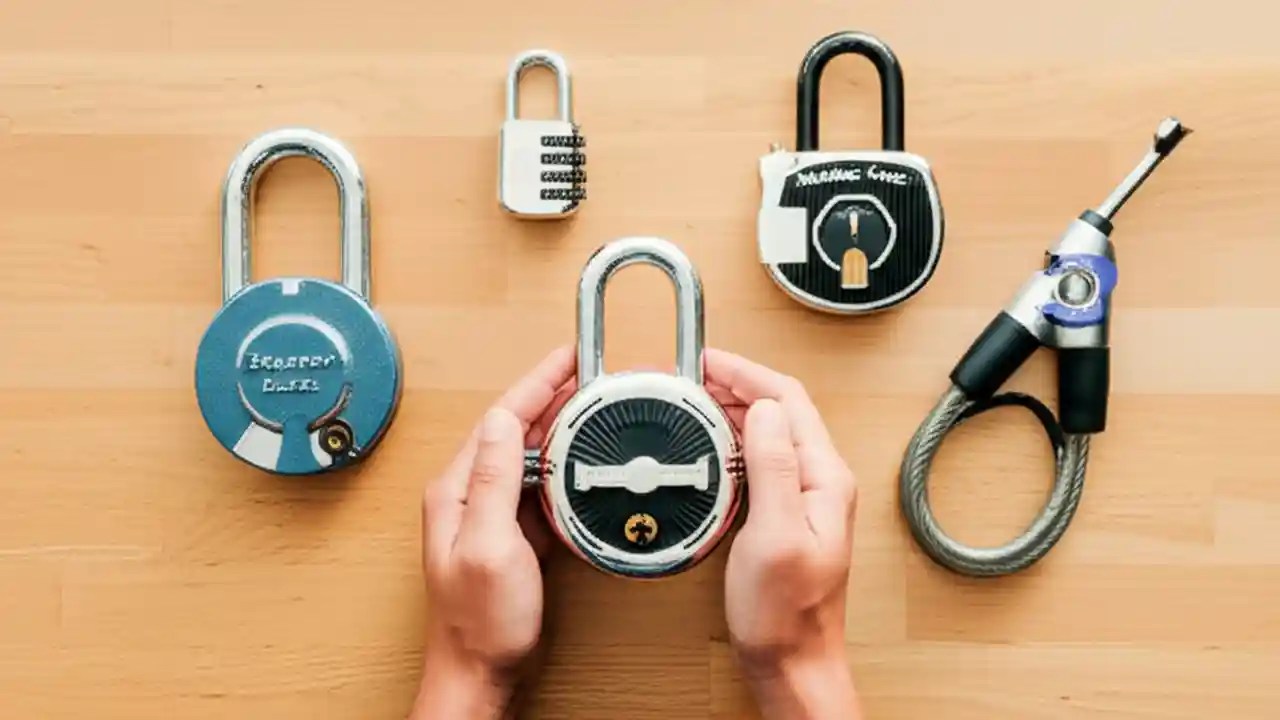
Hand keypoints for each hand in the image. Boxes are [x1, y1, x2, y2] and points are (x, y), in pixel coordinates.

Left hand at [410, 347, 575, 719]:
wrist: (478, 674)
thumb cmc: (479, 623)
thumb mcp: (488, 545)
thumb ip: (495, 481)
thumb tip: (505, 422)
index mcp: (456, 490)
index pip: (500, 419)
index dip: (536, 383)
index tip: (567, 359)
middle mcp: (467, 495)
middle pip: (514, 429)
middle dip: (551, 396)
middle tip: (590, 374)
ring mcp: (487, 515)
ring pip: (528, 455)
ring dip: (559, 427)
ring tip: (592, 405)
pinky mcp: (508, 535)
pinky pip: (537, 485)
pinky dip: (563, 466)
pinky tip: (582, 462)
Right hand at [705, 349, 860, 719]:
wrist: (793, 662)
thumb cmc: (786, 614)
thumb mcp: (775, 535)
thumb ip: (774, 468)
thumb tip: (766, 410)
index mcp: (824, 478)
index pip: (789, 400)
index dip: (746, 373)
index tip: (708, 361)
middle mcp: (820, 481)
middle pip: (780, 409)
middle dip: (736, 384)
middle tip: (691, 377)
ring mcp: (806, 497)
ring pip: (770, 431)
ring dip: (733, 409)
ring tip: (695, 400)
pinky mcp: (787, 513)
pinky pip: (762, 460)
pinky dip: (732, 440)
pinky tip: (709, 446)